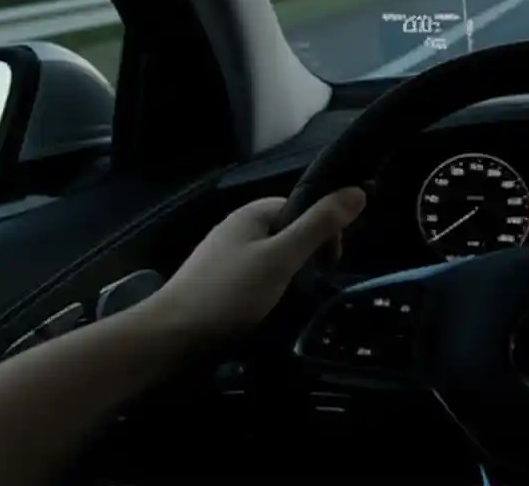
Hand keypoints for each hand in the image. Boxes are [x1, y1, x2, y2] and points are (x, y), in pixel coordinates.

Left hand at [139, 188, 365, 345]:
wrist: (170, 339)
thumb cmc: (229, 293)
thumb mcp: (282, 257)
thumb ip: (319, 226)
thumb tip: (358, 190)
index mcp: (250, 215)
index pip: (300, 208)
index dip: (322, 230)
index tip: (331, 264)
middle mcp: (236, 231)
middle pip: (287, 235)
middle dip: (306, 258)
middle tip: (313, 287)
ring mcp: (224, 261)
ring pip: (273, 262)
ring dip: (289, 281)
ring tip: (294, 305)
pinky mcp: (218, 289)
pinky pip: (255, 284)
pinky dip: (269, 296)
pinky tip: (271, 315)